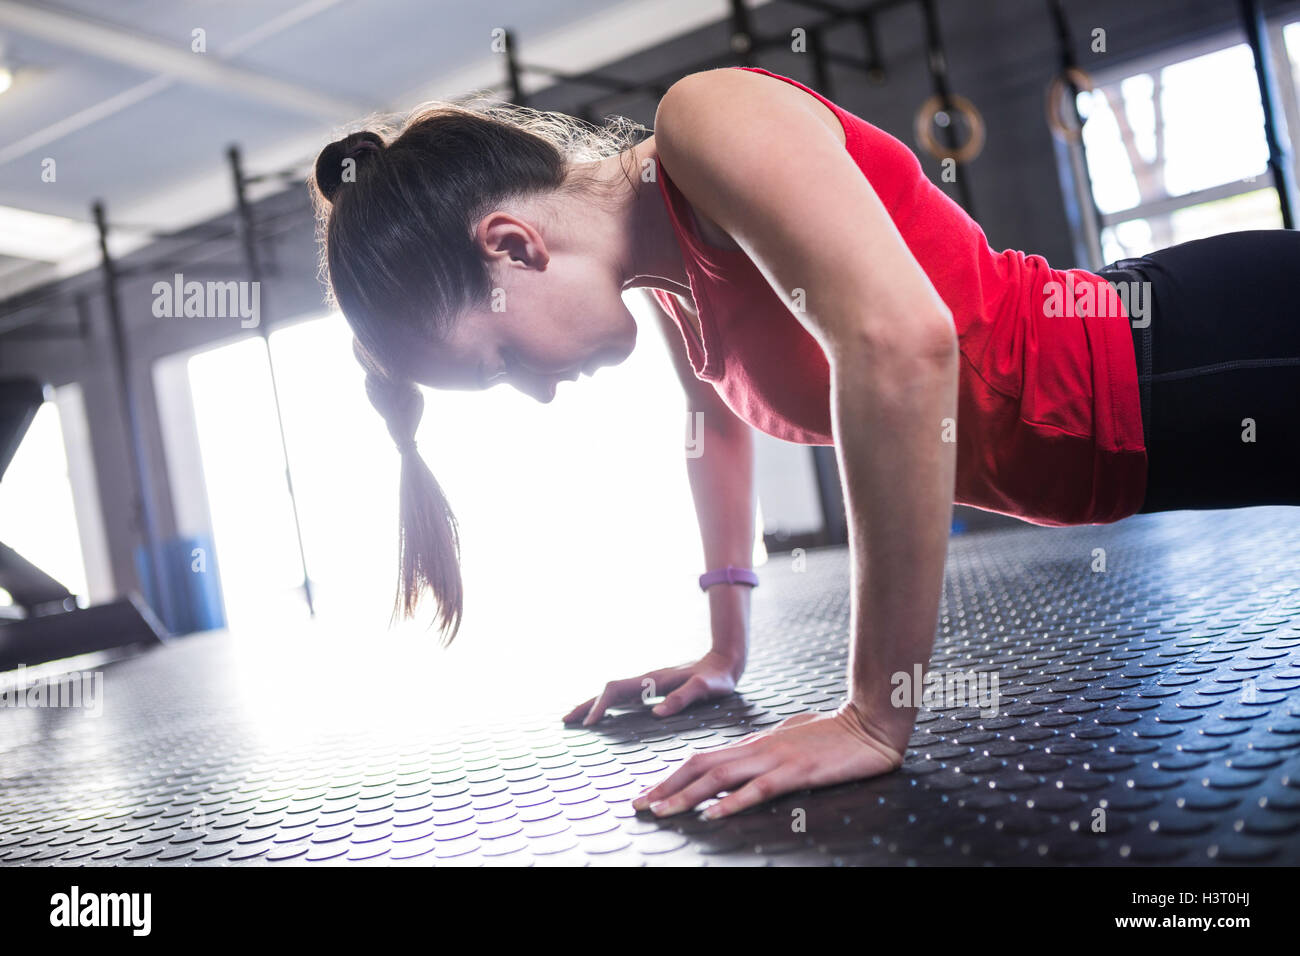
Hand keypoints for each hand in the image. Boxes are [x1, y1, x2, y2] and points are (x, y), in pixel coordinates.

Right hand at [562, 650, 743, 726]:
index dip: (600, 706)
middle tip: (566, 721)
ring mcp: (648, 684)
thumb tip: (657, 713)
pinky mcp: (653, 689)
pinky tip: (604, 716)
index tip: (590, 724)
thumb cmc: (716, 678)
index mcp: (653, 680)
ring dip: (593, 704)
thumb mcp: (705, 689)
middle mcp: (646, 680)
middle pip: (607, 690)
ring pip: (613, 693)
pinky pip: (623, 697)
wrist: (724, 662)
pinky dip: (607, 706)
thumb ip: (682, 698)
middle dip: (586, 705)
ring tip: (576, 720)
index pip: (616, 690)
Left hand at [630, 701, 905, 818]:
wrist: (870, 722)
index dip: (671, 777)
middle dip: (665, 787)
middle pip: (699, 766)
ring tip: (661, 812)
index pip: (702, 759)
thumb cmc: (834, 732)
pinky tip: (712, 814)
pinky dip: (732, 803)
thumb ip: (770, 747)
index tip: (648, 794)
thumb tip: (753, 756)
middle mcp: (757, 750)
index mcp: (754, 745)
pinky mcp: (796, 772)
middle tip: (638, 805)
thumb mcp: (793, 738)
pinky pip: (757, 789)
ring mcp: (775, 759)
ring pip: (719, 778)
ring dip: (686, 796)